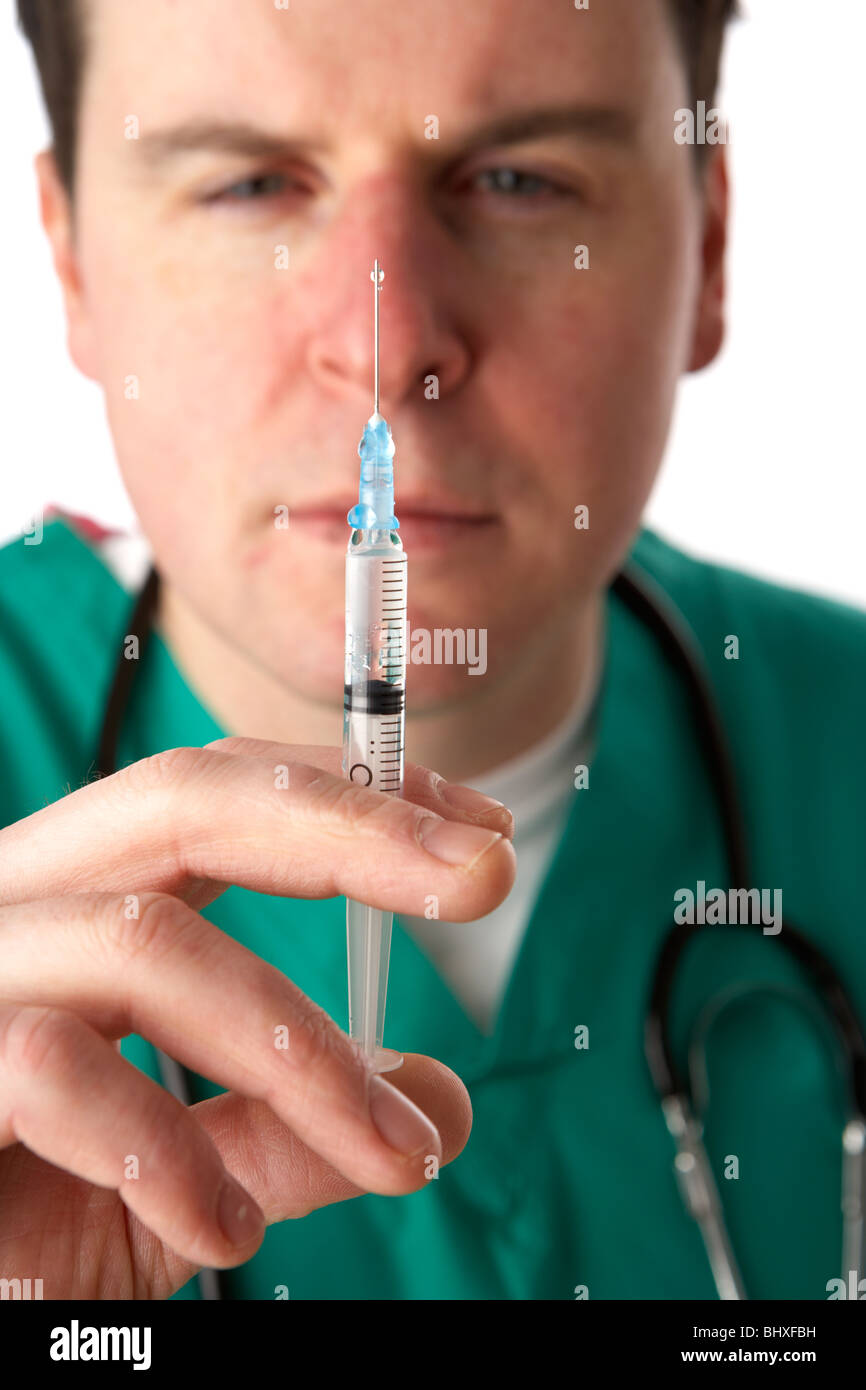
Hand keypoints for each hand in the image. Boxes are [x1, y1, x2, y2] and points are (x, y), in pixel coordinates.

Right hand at [0, 738, 514, 1297]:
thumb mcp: (179, 1179)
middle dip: (353, 829)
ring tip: (393, 1153)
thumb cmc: (17, 1228)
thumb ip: (289, 1130)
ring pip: (147, 943)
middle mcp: (11, 908)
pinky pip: (57, 1069)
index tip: (477, 833)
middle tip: (488, 873)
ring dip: (304, 1054)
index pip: (217, 797)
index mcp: (74, 906)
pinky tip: (223, 1232)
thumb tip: (437, 1099)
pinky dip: (170, 1156)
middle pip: (181, 801)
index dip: (353, 799)